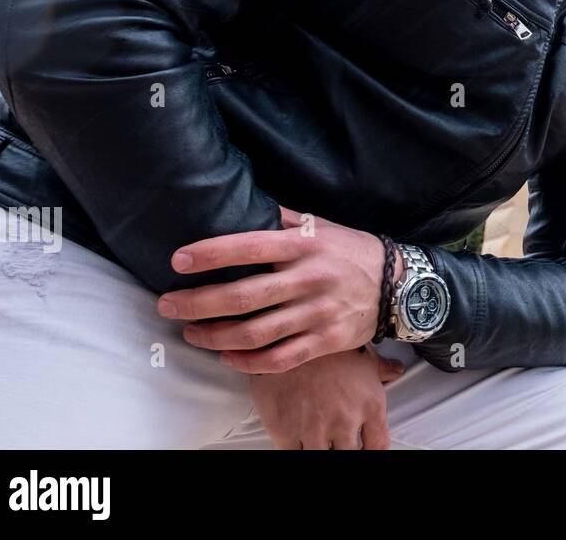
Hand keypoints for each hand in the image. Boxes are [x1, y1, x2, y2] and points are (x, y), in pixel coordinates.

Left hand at [156, 205, 404, 373]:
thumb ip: (285, 220)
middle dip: (197, 303)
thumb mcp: (323, 226)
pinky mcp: (325, 341)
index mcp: (304, 245)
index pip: (249, 247)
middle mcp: (308, 279)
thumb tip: (247, 203)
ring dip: (214, 336)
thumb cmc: (352, 251)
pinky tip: (227, 356)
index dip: (210, 255)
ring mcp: (317, 313)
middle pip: (243, 296)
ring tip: (191, 333)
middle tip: (167, 306)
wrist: (398, 285)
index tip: (178, 261)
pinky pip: (280, 359)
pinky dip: (248, 362)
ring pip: (255, 332)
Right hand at [250, 344, 405, 449]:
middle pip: (349, 455)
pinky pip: (293, 455)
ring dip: (320, 449)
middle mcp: (345, 421)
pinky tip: (295, 440)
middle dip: (344, 450)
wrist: (286, 338)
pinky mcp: (285, 432)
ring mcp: (315, 428)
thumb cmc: (327, 347)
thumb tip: (397, 369)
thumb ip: (382, 368)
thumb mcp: (362, 354)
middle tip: (336, 440)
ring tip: (317, 439)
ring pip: (321, 458)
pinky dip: (295, 449)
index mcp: (370, 405)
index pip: (378, 445)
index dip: (371, 450)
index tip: (364, 447)